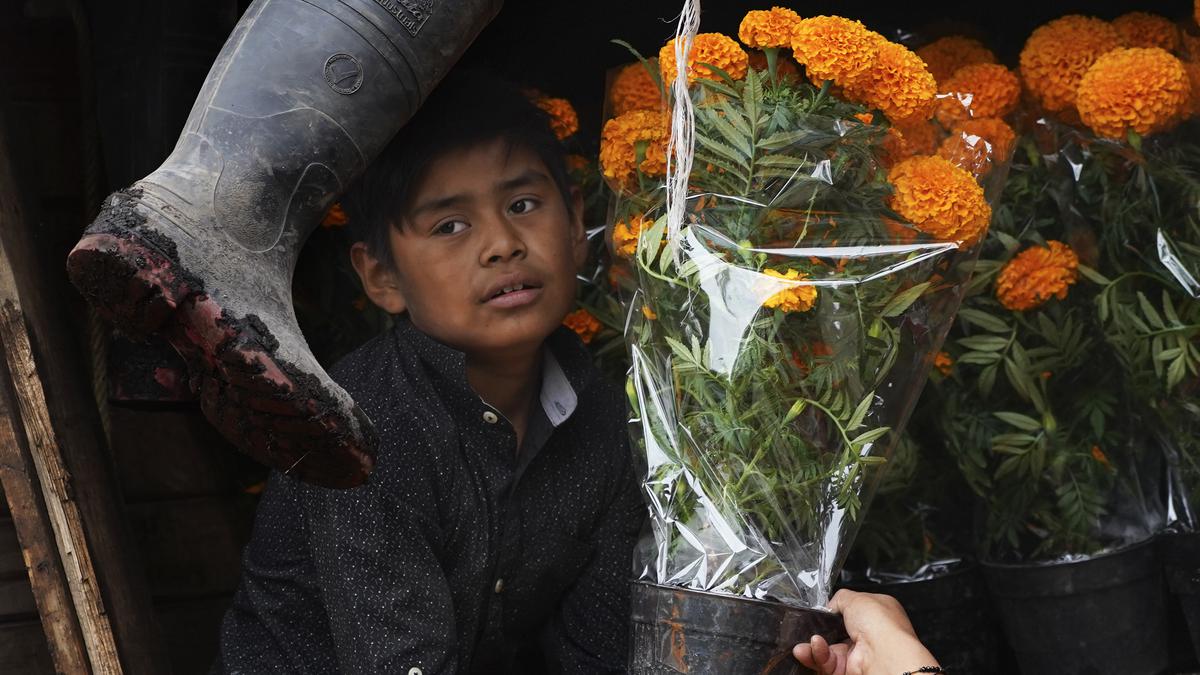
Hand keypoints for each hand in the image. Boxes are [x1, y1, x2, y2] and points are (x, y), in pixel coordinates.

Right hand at [792, 589, 936, 674]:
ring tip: (810, 640)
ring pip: (826, 648)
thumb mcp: (857, 598)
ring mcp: (857, 654)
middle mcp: (868, 635)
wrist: (884, 654)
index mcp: (876, 615)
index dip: (834, 611)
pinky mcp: (848, 670)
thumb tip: (829, 605)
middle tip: (810, 625)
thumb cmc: (881, 625)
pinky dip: (817, 653)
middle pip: (834, 631)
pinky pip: (825, 661)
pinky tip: (815, 646)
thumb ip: (839, 599)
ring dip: (814, 644)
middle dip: (818, 629)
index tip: (823, 610)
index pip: (850, 611)